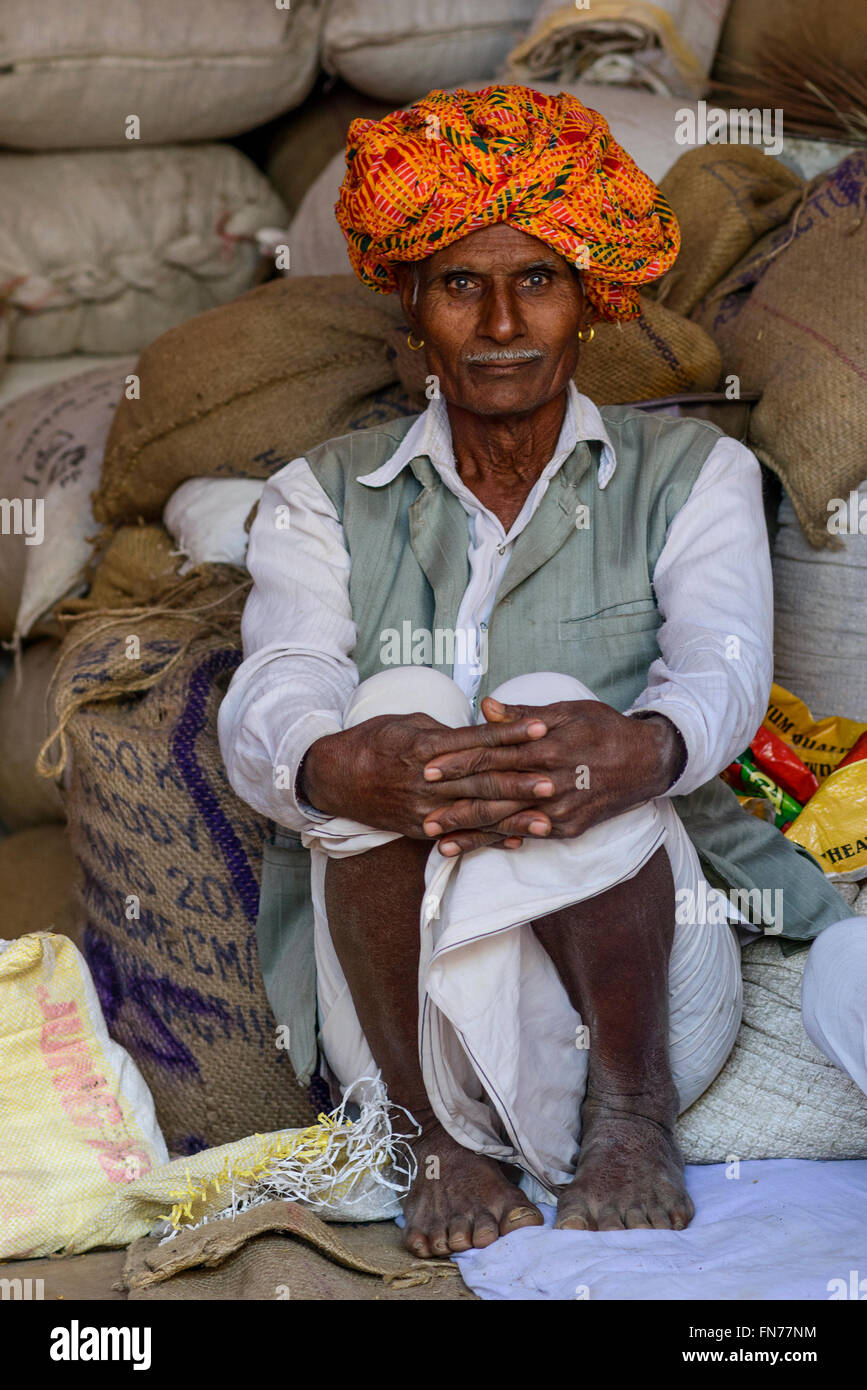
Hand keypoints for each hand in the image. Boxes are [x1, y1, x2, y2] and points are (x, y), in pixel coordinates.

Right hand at [300, 709, 551, 844]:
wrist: (334, 779)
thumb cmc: (373, 741)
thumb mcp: (407, 722)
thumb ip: (446, 731)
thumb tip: (480, 731)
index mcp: (424, 747)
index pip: (475, 740)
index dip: (509, 733)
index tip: (540, 727)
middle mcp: (425, 781)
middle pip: (480, 781)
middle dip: (520, 781)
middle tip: (555, 780)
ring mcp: (424, 809)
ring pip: (476, 813)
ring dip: (513, 816)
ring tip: (547, 818)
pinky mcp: (422, 830)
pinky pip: (461, 835)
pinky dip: (490, 839)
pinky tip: (517, 840)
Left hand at [419, 697, 682, 854]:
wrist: (648, 762)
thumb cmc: (603, 729)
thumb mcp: (567, 711)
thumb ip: (523, 716)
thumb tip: (486, 706)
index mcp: (547, 747)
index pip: (493, 755)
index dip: (459, 763)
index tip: (427, 768)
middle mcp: (552, 782)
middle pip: (494, 795)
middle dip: (455, 806)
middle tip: (420, 813)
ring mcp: (560, 810)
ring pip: (506, 823)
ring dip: (470, 833)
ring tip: (437, 840)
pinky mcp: (568, 828)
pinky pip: (526, 836)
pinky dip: (498, 843)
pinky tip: (474, 848)